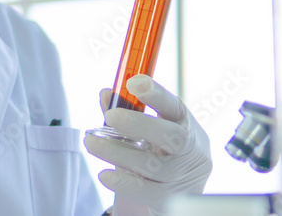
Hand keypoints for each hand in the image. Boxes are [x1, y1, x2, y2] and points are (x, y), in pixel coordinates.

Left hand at [84, 75, 211, 215]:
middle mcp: (190, 149)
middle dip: (139, 124)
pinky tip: (105, 175)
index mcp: (185, 124)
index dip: (155, 93)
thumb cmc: (159, 150)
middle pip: (172, 137)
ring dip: (117, 152)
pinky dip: (124, 182)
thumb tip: (106, 95)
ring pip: (152, 165)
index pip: (173, 106)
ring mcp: (182, 176)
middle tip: (111, 116)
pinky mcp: (170, 199)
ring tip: (91, 142)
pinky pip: (147, 192)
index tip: (133, 82)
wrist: (176, 190)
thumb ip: (126, 110)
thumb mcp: (148, 128)